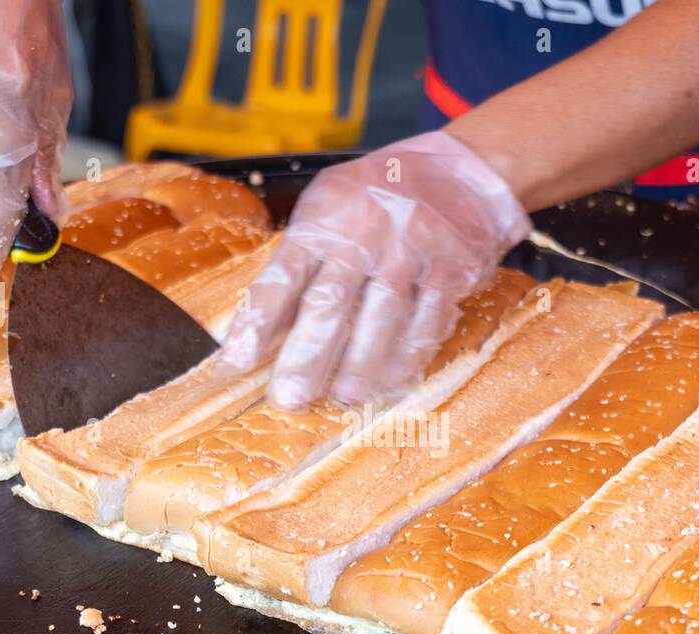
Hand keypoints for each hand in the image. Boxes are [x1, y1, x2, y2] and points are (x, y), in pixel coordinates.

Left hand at [221, 131, 530, 409]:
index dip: (259, 320)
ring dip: (362, 362)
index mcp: (322, 220)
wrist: (461, 169)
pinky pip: (428, 316)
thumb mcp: (330, 207)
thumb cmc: (380, 197)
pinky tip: (394, 380)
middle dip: (307, 354)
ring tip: (345, 399)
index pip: (283, 275)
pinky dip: (411, 352)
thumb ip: (302, 258)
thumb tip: (263, 326)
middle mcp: (363, 234)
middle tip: (289, 397)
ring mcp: (409, 250)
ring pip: (381, 313)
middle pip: (330, 301)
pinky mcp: (450, 267)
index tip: (237, 360)